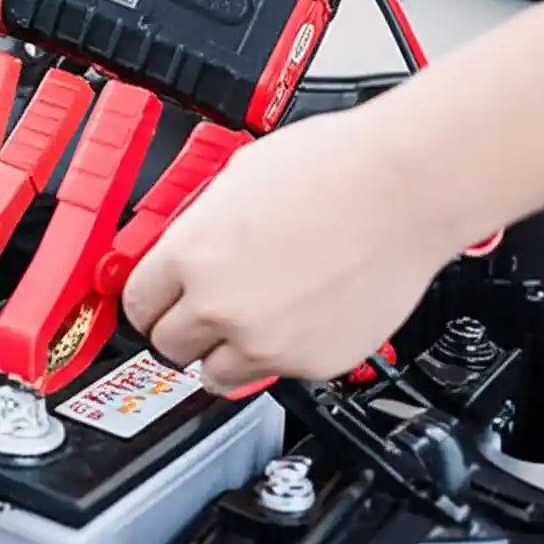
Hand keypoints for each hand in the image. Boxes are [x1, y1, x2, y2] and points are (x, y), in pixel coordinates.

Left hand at [121, 111, 466, 391]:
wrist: (406, 187)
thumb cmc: (333, 168)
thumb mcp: (235, 180)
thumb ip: (200, 229)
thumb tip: (185, 248)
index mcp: (189, 255)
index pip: (137, 304)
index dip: (148, 302)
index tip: (157, 304)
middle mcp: (218, 306)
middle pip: (168, 346)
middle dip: (184, 329)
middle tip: (205, 313)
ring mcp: (264, 342)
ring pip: (215, 375)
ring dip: (225, 354)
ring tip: (252, 323)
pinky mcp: (311, 364)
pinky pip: (276, 373)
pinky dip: (282, 354)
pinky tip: (302, 316)